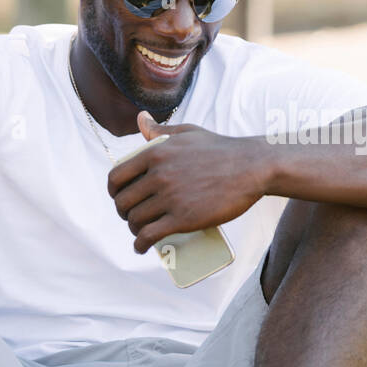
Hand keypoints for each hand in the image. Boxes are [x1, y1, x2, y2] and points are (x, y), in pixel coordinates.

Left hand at [108, 112, 270, 253]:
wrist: (252, 167)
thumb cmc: (221, 149)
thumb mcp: (187, 132)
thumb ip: (160, 129)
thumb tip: (140, 118)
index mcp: (155, 153)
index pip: (117, 177)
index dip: (114, 192)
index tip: (121, 197)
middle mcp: (158, 175)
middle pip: (124, 202)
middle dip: (124, 213)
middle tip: (135, 216)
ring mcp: (170, 197)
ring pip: (136, 221)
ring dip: (134, 230)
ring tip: (142, 232)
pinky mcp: (184, 218)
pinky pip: (150, 235)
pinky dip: (140, 245)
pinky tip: (142, 248)